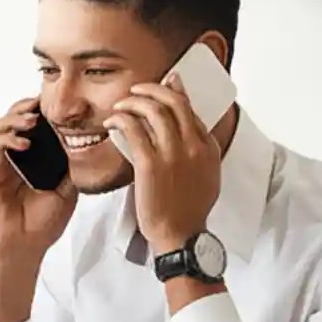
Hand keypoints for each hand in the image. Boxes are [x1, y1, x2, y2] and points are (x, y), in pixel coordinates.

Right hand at [0, 97, 77, 262]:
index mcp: (23, 164)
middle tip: (38, 103)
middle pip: (7, 123)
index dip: (34, 113)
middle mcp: (4, 162)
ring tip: (31, 120)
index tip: (50, 104)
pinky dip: (4, 139)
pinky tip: (23, 143)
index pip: (24, 129)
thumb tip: (76, 141)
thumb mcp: (64, 190)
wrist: (23, 249)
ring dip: (12, 120)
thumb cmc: (40, 226)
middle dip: (22, 109)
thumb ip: (67, 166)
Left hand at [105, 74, 220, 253]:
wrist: (181, 235)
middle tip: (137, 90)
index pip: (191, 109)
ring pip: (153, 110)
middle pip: (174, 102)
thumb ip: (199, 151)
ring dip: (133, 102)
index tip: (162, 86)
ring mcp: (173, 154)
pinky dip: (121, 119)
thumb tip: (186, 132)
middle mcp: (194, 146)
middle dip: (152, 89)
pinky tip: (113, 122)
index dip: (173, 93)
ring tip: (122, 105)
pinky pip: (134, 129)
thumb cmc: (189, 211)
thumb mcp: (207, 176)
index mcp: (208, 148)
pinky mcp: (150, 164)